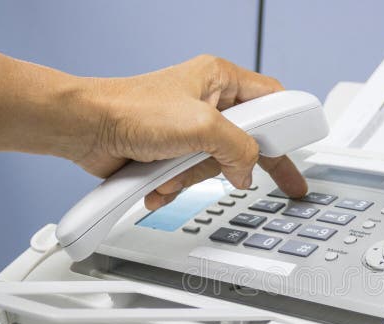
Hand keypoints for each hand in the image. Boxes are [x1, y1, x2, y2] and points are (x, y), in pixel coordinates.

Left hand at [72, 55, 307, 208]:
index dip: (286, 124)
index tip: (299, 148)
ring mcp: (189, 128)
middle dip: (249, 165)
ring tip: (174, 173)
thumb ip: (239, 148)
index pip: (271, 99)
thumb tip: (248, 171)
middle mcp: (207, 101)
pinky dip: (177, 184)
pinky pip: (191, 175)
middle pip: (249, 138)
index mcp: (219, 78)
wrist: (84, 129)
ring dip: (194, 177)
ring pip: (217, 163)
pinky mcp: (172, 151)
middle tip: (289, 184)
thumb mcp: (201, 126)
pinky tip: (160, 183)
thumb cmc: (130, 110)